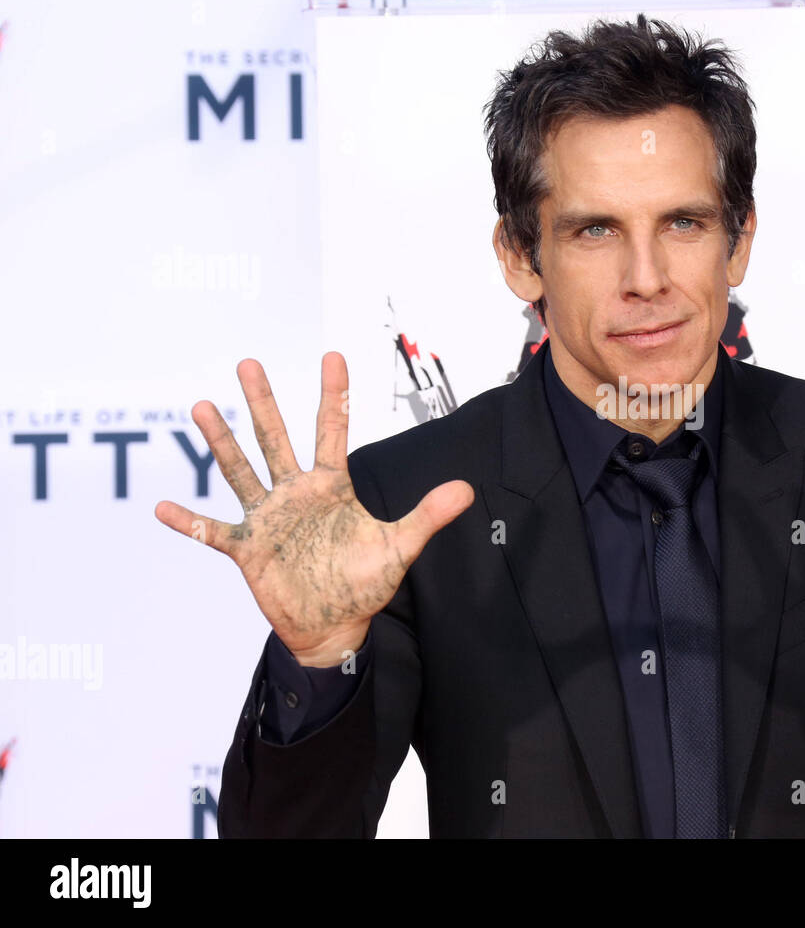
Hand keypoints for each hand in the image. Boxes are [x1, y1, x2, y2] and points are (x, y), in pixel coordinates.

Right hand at [155, 353, 473, 666]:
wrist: (335, 625)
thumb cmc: (365, 582)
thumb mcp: (400, 546)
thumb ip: (429, 515)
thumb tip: (467, 490)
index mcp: (332, 486)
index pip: (332, 430)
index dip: (334, 394)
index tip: (333, 354)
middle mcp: (296, 493)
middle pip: (276, 438)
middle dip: (263, 401)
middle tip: (249, 362)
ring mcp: (269, 519)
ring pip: (241, 472)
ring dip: (221, 442)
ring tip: (201, 406)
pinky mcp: (248, 549)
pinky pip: (212, 532)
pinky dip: (188, 522)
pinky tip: (161, 507)